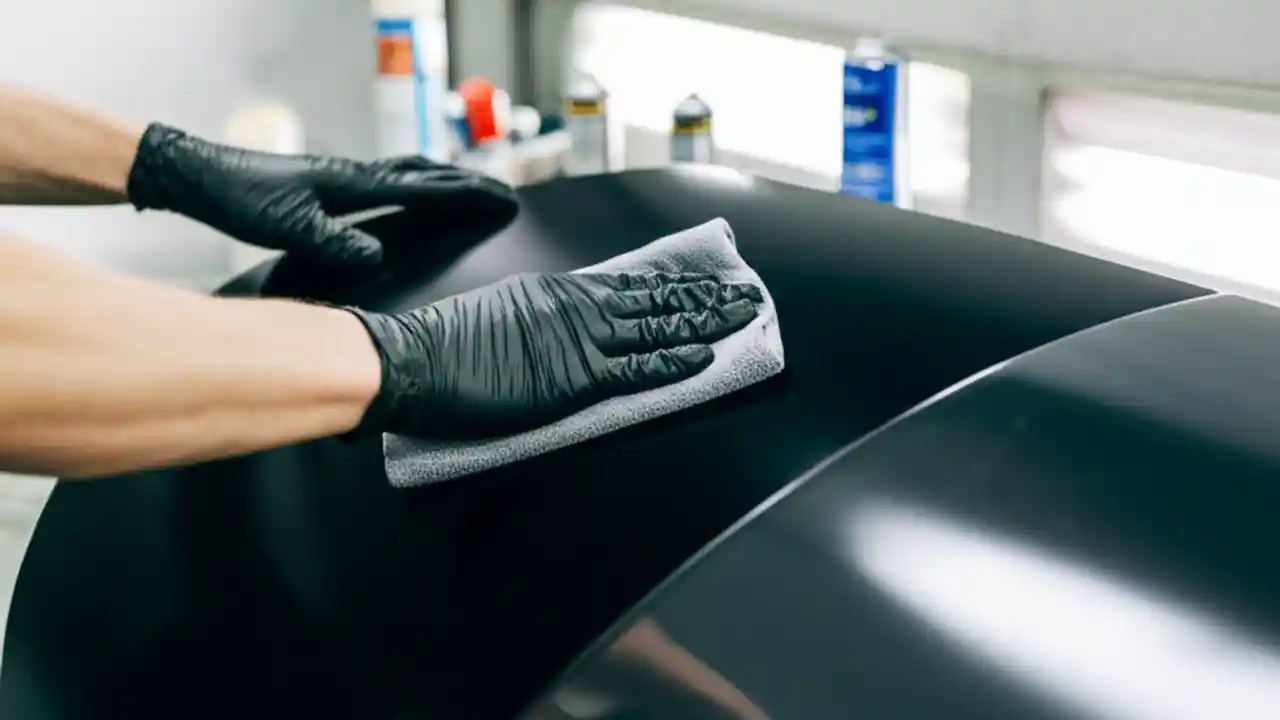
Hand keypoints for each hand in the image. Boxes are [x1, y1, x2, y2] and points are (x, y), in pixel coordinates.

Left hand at [125, 123, 515, 268]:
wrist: (199, 174)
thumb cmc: (240, 198)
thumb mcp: (287, 227)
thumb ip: (333, 243)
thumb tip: (377, 257)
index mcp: (353, 183)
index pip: (424, 188)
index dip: (467, 195)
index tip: (503, 199)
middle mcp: (352, 174)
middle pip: (423, 173)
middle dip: (464, 184)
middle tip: (499, 194)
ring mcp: (339, 175)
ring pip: (404, 172)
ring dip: (439, 179)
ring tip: (463, 188)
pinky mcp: (325, 182)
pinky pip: (384, 181)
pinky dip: (409, 184)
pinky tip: (402, 197)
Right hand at [346, 271, 762, 437]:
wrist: (413, 360)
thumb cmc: (448, 344)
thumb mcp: (506, 312)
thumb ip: (548, 318)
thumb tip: (574, 326)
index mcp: (562, 291)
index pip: (634, 285)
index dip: (677, 284)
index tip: (709, 280)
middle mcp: (579, 307)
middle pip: (658, 299)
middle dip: (706, 297)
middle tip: (747, 292)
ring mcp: (581, 341)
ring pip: (659, 327)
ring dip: (706, 321)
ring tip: (743, 315)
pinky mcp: (576, 378)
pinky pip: (639, 369)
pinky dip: (675, 361)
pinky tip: (706, 356)